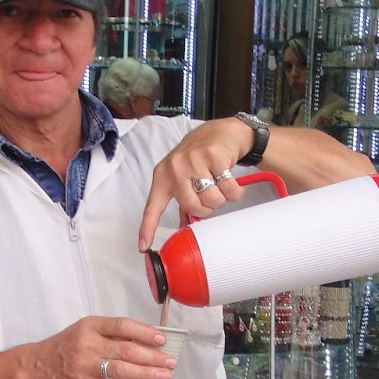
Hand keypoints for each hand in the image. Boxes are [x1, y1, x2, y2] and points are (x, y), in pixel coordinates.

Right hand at [26, 316, 176, 378]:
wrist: (38, 365)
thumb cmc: (66, 347)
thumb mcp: (86, 331)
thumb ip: (111, 334)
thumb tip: (145, 340)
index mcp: (91, 326)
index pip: (123, 326)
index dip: (145, 332)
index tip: (161, 339)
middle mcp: (88, 344)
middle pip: (127, 349)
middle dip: (152, 356)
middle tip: (169, 362)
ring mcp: (85, 366)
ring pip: (121, 370)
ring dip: (146, 374)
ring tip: (163, 377)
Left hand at [138, 116, 252, 250]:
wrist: (219, 132)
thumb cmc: (200, 157)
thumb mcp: (184, 177)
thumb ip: (183, 201)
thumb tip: (184, 227)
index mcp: (163, 176)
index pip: (152, 207)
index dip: (148, 228)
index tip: (144, 246)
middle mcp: (175, 167)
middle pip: (192, 206)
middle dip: (207, 208)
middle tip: (210, 197)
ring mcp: (193, 160)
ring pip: (212, 199)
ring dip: (222, 199)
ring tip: (220, 185)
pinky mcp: (213, 156)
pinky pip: (228, 188)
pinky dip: (234, 190)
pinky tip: (229, 178)